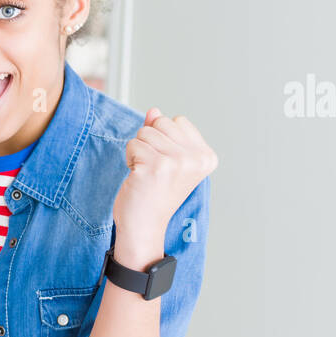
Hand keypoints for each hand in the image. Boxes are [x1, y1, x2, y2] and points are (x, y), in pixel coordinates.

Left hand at [112, 108, 217, 242]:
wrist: (144, 225)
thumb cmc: (155, 194)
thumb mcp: (167, 159)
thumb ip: (162, 133)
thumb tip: (154, 110)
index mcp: (205, 156)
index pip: (178, 121)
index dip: (164, 139)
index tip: (167, 164)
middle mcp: (195, 158)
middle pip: (161, 122)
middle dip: (150, 142)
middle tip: (154, 169)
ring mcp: (176, 162)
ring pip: (145, 131)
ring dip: (139, 151)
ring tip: (146, 174)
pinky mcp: (154, 166)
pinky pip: (133, 144)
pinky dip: (130, 159)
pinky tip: (138, 178)